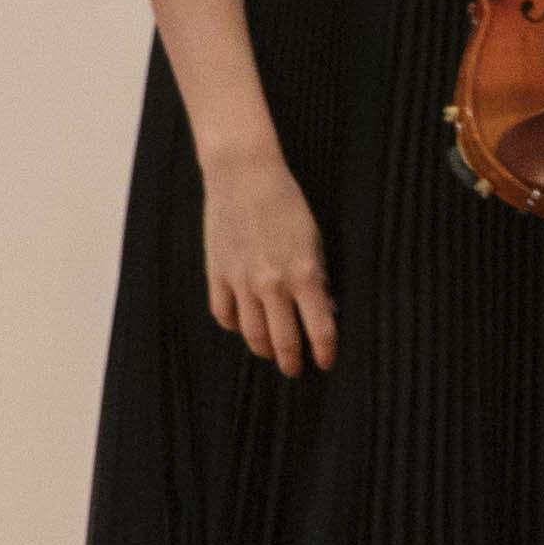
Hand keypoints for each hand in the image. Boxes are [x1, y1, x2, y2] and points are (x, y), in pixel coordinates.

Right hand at [202, 147, 335, 375]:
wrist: (244, 175)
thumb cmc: (286, 203)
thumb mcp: (314, 239)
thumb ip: (318, 277)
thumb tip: (326, 309)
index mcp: (304, 274)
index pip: (319, 328)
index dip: (325, 351)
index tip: (326, 362)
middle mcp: (272, 283)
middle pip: (283, 340)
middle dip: (291, 361)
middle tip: (295, 369)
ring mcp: (241, 281)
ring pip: (251, 333)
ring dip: (263, 349)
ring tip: (270, 353)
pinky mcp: (217, 273)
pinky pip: (223, 313)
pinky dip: (233, 325)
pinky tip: (242, 325)